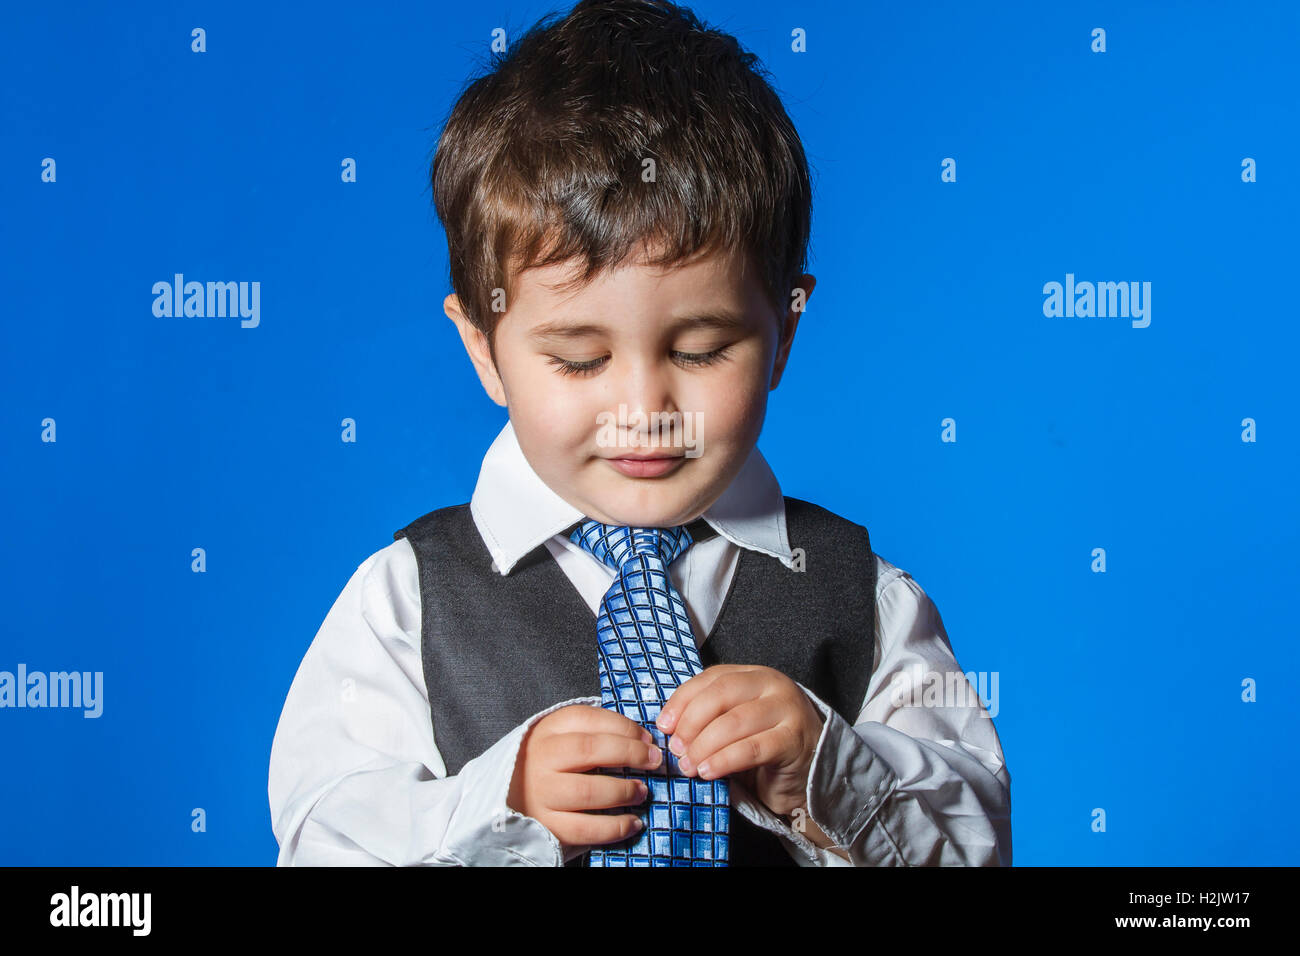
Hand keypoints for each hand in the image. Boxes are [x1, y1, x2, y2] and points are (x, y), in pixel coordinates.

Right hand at [507, 704, 663, 853]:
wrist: (509, 796)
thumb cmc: (549, 764)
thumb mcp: (563, 737)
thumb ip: (596, 733)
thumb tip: (643, 741)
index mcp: (547, 731)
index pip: (588, 719)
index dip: (624, 727)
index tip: (647, 739)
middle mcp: (541, 759)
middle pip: (589, 750)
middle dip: (630, 753)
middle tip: (654, 761)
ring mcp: (542, 793)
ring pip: (588, 791)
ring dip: (623, 791)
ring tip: (642, 792)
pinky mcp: (546, 825)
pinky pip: (584, 829)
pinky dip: (614, 827)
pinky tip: (633, 822)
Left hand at [656, 665, 824, 818]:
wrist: (808, 772)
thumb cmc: (764, 745)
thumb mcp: (733, 723)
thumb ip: (708, 717)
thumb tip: (668, 727)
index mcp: (754, 675)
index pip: (712, 678)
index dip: (683, 700)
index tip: (663, 725)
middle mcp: (773, 685)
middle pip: (722, 694)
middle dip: (691, 722)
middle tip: (676, 748)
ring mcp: (787, 710)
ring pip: (735, 722)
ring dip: (704, 745)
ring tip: (688, 765)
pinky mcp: (794, 740)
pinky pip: (752, 748)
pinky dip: (724, 761)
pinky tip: (708, 772)